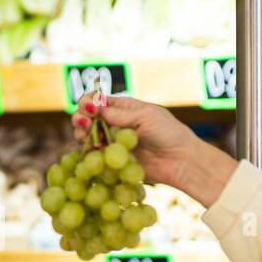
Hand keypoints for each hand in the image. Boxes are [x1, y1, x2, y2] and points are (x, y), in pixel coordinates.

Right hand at [72, 91, 238, 207]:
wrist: (181, 161)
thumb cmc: (168, 133)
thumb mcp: (145, 117)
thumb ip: (119, 114)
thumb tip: (95, 107)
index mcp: (123, 107)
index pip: (96, 100)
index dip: (88, 102)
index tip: (90, 109)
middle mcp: (114, 123)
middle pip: (86, 117)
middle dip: (80, 118)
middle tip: (84, 125)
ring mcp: (112, 142)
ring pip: (87, 136)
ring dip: (82, 135)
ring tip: (87, 138)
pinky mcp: (113, 160)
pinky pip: (94, 156)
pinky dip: (89, 153)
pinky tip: (91, 152)